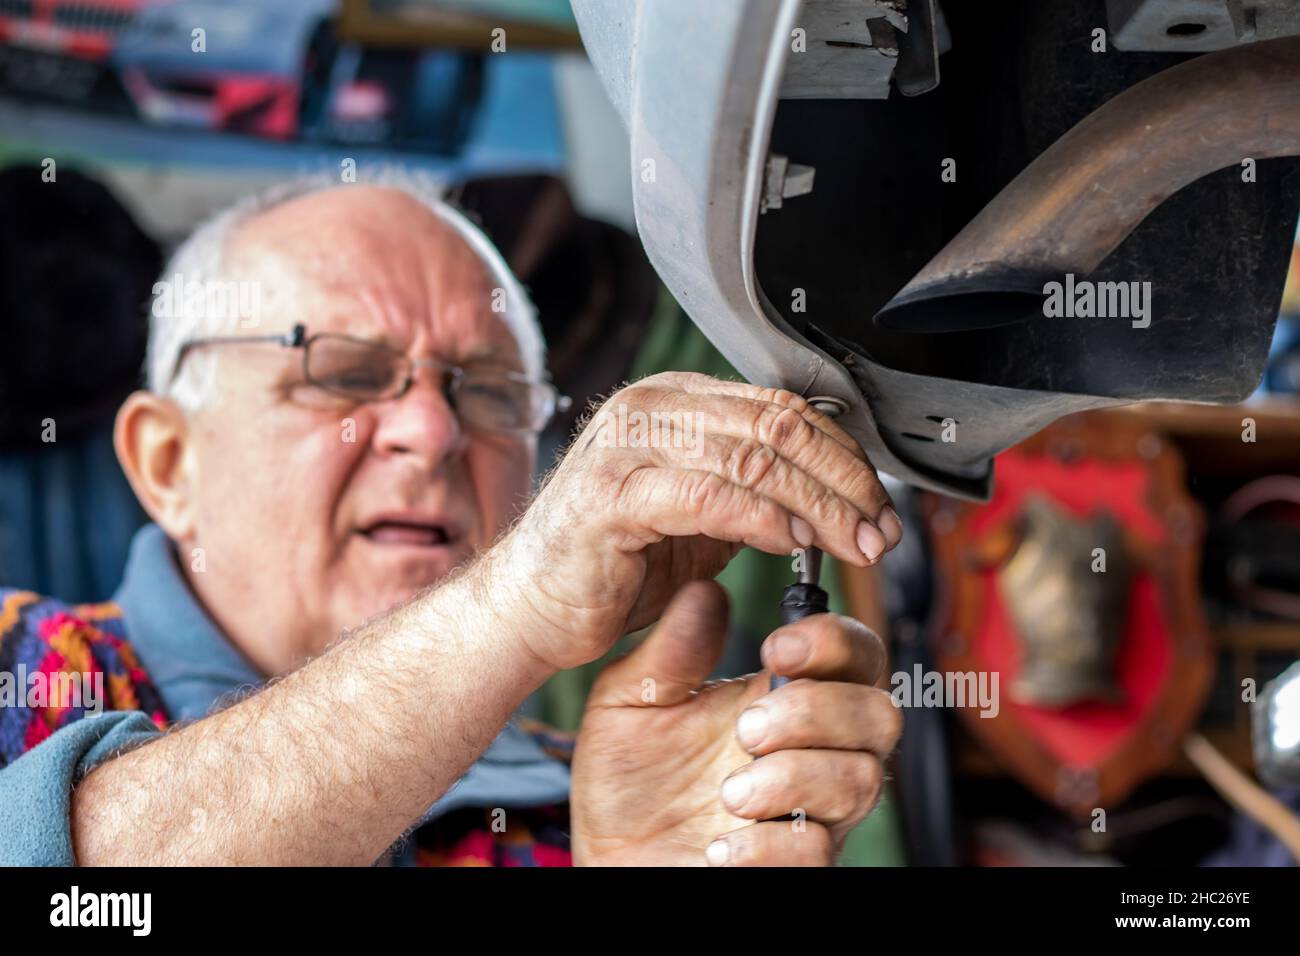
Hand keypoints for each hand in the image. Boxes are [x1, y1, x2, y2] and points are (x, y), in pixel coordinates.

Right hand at [495, 372, 901, 670]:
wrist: (530, 606)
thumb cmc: (613, 565)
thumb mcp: (701, 520)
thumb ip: (756, 495)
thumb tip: (835, 501)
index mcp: (676, 402)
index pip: (783, 410)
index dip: (844, 457)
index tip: (881, 507)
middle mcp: (650, 407)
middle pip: (777, 427)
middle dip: (844, 481)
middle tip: (881, 530)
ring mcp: (627, 444)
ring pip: (752, 458)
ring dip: (818, 505)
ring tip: (853, 544)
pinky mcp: (611, 493)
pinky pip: (707, 496)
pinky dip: (762, 518)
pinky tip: (795, 543)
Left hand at [569, 581, 899, 865]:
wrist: (610, 857)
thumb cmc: (629, 777)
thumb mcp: (632, 701)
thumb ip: (672, 650)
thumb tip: (705, 592)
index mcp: (783, 695)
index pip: (852, 654)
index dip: (833, 641)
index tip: (776, 648)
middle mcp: (812, 750)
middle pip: (879, 714)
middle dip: (819, 712)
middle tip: (748, 728)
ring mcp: (810, 810)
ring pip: (861, 781)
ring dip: (794, 779)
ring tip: (727, 793)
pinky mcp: (795, 864)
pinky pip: (819, 850)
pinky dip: (769, 845)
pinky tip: (720, 843)